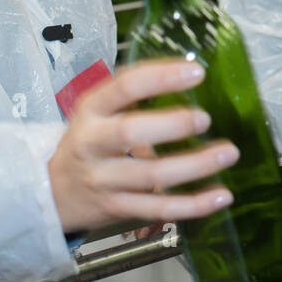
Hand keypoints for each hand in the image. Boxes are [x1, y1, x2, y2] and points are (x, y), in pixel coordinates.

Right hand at [48, 59, 238, 233]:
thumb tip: (190, 74)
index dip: (162, 77)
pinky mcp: (119, 209)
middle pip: (130, 133)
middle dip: (172, 124)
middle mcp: (94, 144)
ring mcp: (105, 180)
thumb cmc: (88, 141)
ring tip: (228, 152)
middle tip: (205, 118)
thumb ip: (134, 96)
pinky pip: (160, 209)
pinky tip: (221, 196)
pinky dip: (194, 204)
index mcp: (91, 110)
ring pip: (152, 176)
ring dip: (195, 165)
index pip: (124, 87)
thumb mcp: (98, 111)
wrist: (53, 192)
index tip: (197, 72)